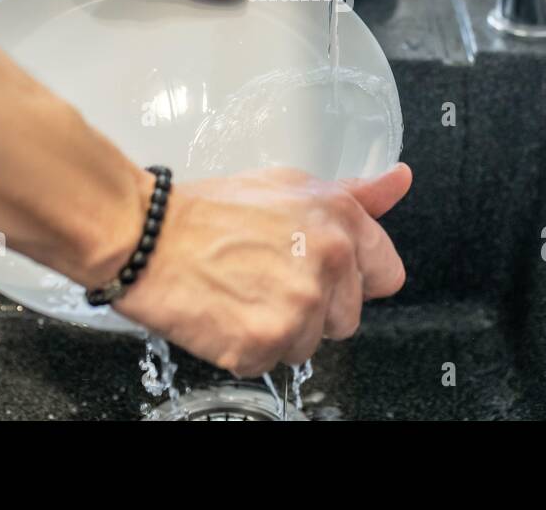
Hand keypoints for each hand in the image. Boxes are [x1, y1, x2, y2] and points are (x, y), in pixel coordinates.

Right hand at [114, 164, 411, 376]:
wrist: (146, 236)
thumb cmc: (208, 210)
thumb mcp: (289, 186)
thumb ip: (354, 194)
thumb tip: (398, 182)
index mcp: (340, 220)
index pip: (387, 273)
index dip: (353, 278)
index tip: (324, 274)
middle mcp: (329, 262)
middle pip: (347, 318)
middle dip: (313, 308)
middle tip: (267, 278)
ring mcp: (299, 306)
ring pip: (309, 344)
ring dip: (279, 330)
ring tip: (242, 293)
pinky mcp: (266, 342)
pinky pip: (270, 363)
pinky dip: (245, 348)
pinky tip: (225, 313)